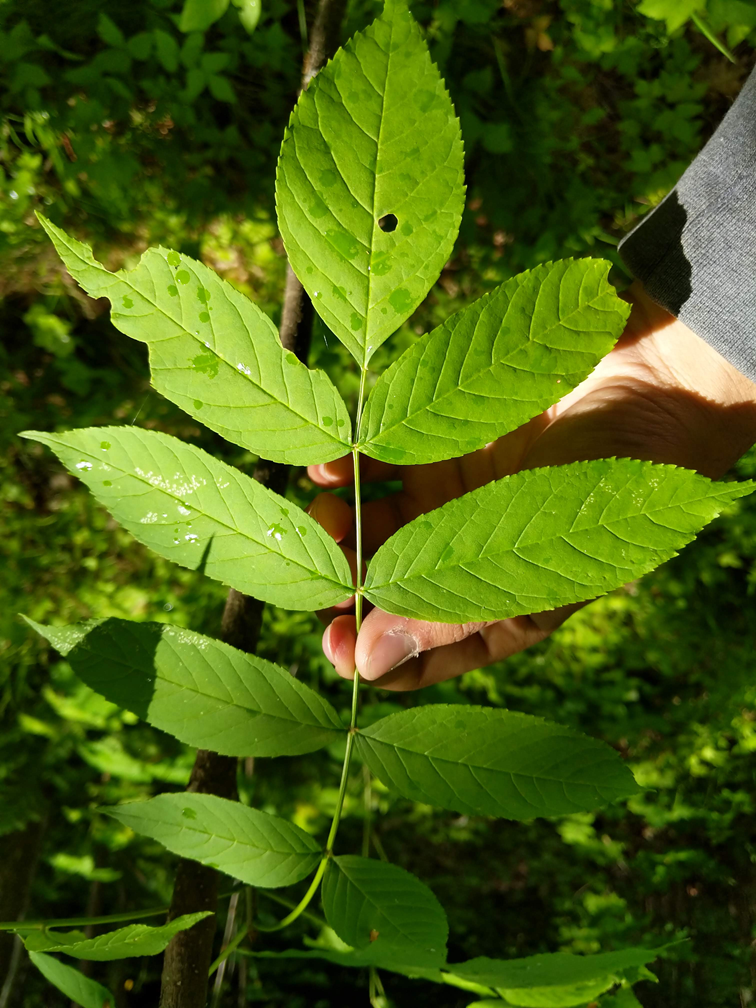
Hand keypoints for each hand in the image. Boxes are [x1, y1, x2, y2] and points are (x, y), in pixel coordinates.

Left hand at [307, 283, 755, 690]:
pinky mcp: (438, 447)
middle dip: (344, 582)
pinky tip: (326, 467)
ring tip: (321, 510)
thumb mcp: (537, 566)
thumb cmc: (611, 494)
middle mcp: (464, 561)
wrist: (652, 392)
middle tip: (316, 568)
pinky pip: (376, 466)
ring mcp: (448, 504)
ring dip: (338, 524)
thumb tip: (366, 666)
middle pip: (384, 588)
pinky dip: (345, 469)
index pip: (421, 654)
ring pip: (372, 528)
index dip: (371, 657)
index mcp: (494, 610)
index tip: (334, 645)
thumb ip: (452, 614)